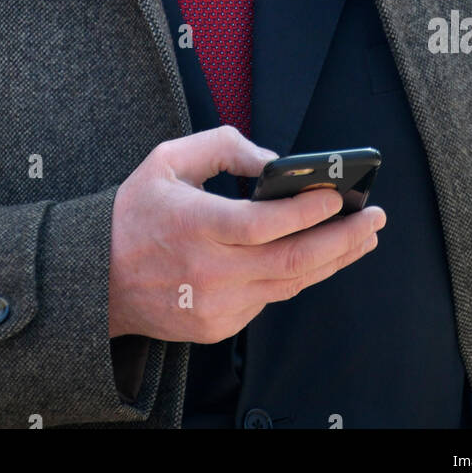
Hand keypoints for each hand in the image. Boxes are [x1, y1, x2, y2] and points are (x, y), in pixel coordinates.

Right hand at [108, 125, 385, 342]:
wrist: (96, 278)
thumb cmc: (136, 212)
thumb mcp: (169, 159)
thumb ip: (224, 147)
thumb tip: (275, 160)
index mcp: (194, 224)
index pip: (263, 223)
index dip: (307, 211)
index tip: (339, 195)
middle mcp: (208, 270)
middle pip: (292, 260)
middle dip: (343, 239)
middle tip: (375, 219)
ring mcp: (216, 304)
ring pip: (290, 284)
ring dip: (333, 260)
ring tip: (363, 238)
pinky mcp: (219, 325)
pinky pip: (270, 298)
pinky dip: (297, 275)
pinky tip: (317, 256)